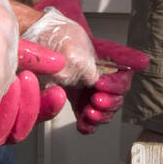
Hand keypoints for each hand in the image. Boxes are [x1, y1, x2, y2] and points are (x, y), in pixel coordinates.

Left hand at [34, 0, 149, 133]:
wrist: (39, 43)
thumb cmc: (59, 39)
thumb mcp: (73, 44)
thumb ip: (91, 59)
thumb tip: (117, 69)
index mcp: (108, 62)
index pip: (124, 75)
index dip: (116, 84)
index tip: (100, 83)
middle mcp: (103, 78)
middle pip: (117, 97)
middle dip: (110, 102)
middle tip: (95, 99)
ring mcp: (92, 92)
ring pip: (105, 111)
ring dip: (100, 115)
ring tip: (90, 112)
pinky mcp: (80, 105)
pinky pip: (89, 121)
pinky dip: (88, 125)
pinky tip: (83, 123)